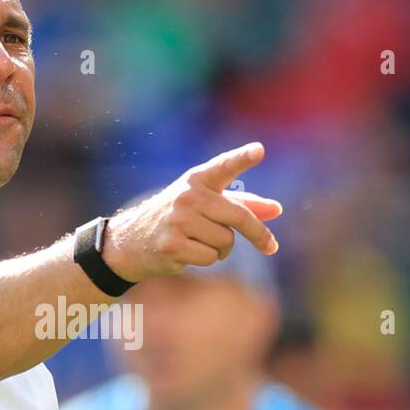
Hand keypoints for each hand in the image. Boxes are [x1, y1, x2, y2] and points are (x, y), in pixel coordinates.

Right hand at [100, 142, 281, 282]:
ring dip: (221, 249)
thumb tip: (277, 210)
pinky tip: (188, 252)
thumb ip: (242, 204)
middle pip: (238, 216)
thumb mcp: (207, 204)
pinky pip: (210, 257)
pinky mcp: (172, 244)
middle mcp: (188, 196)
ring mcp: (178, 220)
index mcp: (198, 180)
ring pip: (226, 241)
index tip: (259, 150)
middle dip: (258, 235)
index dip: (242, 158)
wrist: (132, 240)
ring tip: (200, 242)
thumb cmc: (178, 218)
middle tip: (272, 247)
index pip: (223, 167)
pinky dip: (207, 259)